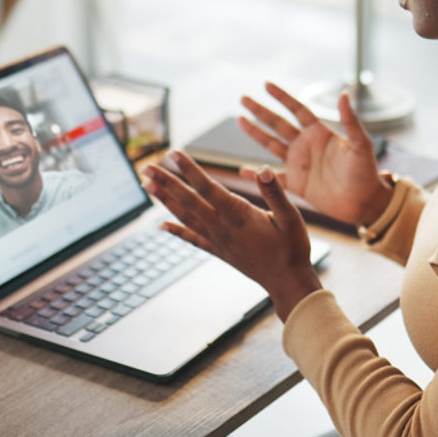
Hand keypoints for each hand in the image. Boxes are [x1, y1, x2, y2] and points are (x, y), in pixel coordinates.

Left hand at [143, 152, 321, 320]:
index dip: (189, 169)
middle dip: (166, 181)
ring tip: (146, 185)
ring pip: (185, 216)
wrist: (287, 283)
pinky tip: (161, 225)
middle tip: (145, 167)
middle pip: (188, 200)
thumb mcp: (291, 218)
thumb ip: (275, 193)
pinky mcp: (219, 251)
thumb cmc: (292, 249)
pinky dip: (176, 231)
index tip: (172, 153)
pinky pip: (193, 239)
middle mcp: (221, 227)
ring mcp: (217, 240)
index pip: (207, 187)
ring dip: (165, 200)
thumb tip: (262, 170)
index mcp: (238, 215)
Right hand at [238, 84, 393, 227]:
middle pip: (278, 123)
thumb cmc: (366, 172)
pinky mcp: (295, 184)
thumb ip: (351, 121)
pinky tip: (241, 169)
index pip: (297, 109)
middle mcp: (306, 145)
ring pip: (271, 144)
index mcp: (320, 133)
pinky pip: (272, 178)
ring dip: (255, 133)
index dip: (282, 97)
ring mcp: (299, 164)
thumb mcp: (361, 145)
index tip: (266, 84)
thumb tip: (345, 93)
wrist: (364, 202)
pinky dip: (257, 174)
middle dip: (261, 111)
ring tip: (240, 119)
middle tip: (243, 98)